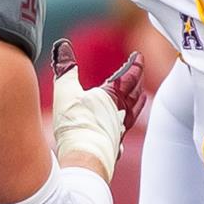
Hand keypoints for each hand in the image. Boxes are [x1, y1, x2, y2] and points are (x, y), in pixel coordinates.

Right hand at [49, 39, 147, 177]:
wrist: (83, 158)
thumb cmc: (76, 124)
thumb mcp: (66, 90)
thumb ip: (65, 68)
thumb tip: (62, 45)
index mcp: (112, 97)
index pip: (128, 76)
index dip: (135, 65)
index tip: (139, 57)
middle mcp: (120, 113)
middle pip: (134, 94)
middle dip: (137, 82)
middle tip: (140, 75)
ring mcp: (118, 131)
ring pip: (132, 113)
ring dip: (137, 102)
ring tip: (141, 98)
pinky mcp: (113, 146)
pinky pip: (124, 131)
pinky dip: (125, 125)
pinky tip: (121, 131)